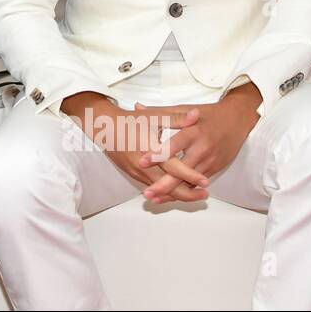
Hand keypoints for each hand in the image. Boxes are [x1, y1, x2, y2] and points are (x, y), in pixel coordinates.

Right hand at [63, 91, 207, 202]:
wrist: (105, 127)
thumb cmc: (130, 120)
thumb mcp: (154, 116)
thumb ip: (177, 118)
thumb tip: (196, 115)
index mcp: (151, 150)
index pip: (174, 167)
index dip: (190, 175)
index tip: (206, 181)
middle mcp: (144, 165)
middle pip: (168, 186)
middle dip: (188, 194)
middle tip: (204, 196)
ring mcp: (137, 172)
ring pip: (160, 190)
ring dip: (177, 194)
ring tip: (195, 195)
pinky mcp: (133, 175)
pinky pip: (152, 187)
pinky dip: (165, 191)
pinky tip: (177, 191)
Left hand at [132, 83, 261, 201]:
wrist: (236, 120)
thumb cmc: (208, 114)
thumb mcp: (185, 109)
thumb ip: (160, 112)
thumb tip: (137, 106)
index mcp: (192, 131)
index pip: (173, 146)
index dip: (157, 155)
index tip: (141, 162)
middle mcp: (202, 148)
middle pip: (182, 171)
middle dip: (164, 184)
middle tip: (148, 192)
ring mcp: (209, 160)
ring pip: (189, 182)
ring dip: (172, 192)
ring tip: (155, 199)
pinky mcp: (214, 168)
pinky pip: (197, 184)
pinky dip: (183, 191)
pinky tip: (169, 198)